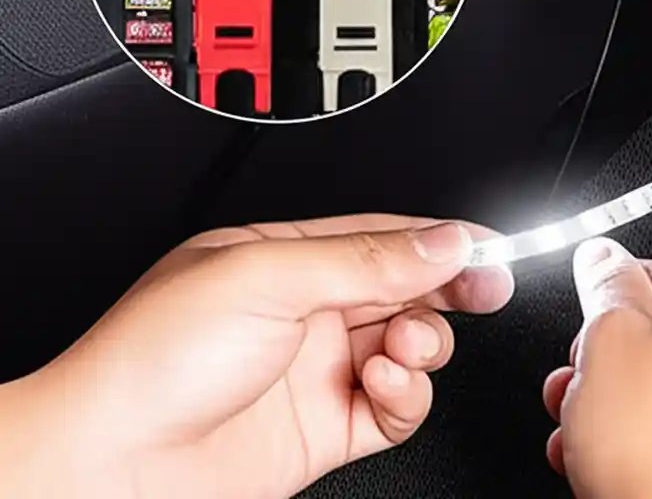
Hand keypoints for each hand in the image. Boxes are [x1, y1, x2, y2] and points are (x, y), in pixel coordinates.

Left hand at [0, 215, 513, 498]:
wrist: (111, 463)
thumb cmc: (150, 363)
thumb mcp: (267, 279)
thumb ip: (367, 260)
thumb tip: (442, 241)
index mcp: (284, 258)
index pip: (384, 237)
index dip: (442, 239)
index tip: (491, 244)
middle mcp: (304, 311)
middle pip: (406, 288)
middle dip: (451, 287)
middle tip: (486, 289)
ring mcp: (317, 370)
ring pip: (410, 346)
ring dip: (424, 344)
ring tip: (404, 348)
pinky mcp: (328, 427)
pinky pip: (397, 406)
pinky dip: (407, 396)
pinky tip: (384, 386)